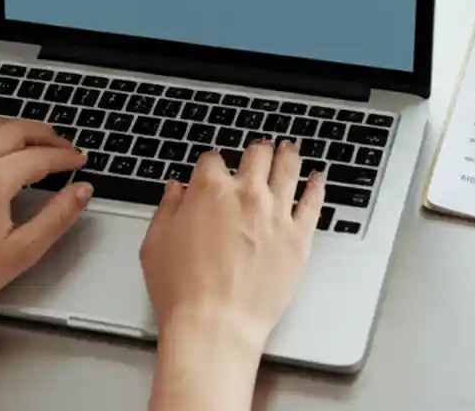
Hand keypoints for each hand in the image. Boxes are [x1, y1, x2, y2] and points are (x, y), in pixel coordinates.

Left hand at [0, 117, 93, 327]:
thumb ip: (57, 217)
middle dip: (46, 135)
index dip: (65, 157)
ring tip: (32, 140)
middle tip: (64, 147)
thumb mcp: (21, 252)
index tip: (80, 161)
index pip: (40, 157)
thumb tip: (83, 190)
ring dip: (15, 128)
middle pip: (15, 131)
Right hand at [140, 140, 325, 344]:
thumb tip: (175, 190)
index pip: (212, 160)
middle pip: (257, 156)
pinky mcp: (299, 236)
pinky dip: (317, 186)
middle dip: (257, 151)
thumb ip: (167, 209)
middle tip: (261, 150)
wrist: (216, 324)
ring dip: (288, 155)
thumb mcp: (155, 245)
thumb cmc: (182, 291)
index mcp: (210, 192)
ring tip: (290, 149)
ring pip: (288, 169)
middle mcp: (247, 195)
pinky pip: (313, 202)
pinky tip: (318, 178)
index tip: (213, 167)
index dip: (211, 163)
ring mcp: (276, 213)